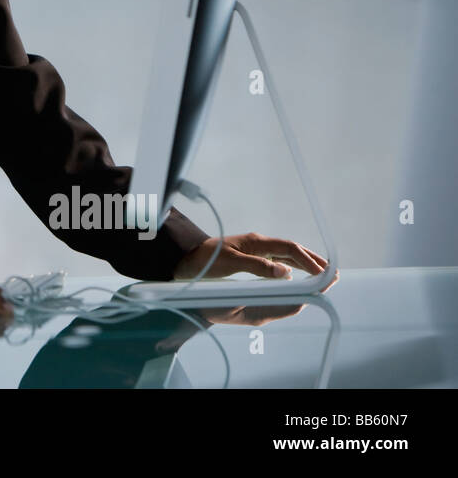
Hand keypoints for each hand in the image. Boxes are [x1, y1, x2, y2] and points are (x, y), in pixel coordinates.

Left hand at [173, 232, 334, 286]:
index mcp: (256, 242)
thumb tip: (286, 272)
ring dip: (304, 263)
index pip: (290, 249)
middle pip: (292, 249)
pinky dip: (291, 266)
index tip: (324, 272)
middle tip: (332, 272)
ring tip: (321, 274)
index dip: (310, 260)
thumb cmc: (205, 260)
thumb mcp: (230, 264)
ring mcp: (254, 249)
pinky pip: (277, 259)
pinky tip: (295, 275)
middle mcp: (258, 243)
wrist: (185, 258)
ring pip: (286, 254)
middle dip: (313, 260)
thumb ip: (258, 267)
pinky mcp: (249, 256)